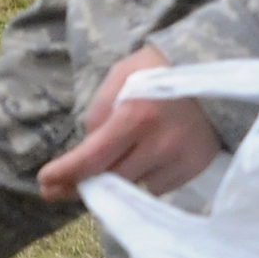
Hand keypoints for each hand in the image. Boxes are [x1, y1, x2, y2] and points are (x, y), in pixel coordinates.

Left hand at [37, 46, 220, 202]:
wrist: (214, 70)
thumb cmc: (157, 69)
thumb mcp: (120, 77)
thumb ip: (98, 113)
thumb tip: (86, 151)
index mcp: (136, 116)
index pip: (93, 158)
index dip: (66, 174)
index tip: (45, 184)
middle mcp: (159, 144)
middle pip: (111, 179)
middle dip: (82, 184)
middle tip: (59, 188)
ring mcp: (180, 160)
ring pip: (133, 185)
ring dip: (118, 177)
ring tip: (119, 155)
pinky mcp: (195, 168)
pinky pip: (157, 185)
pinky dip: (145, 175)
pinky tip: (148, 154)